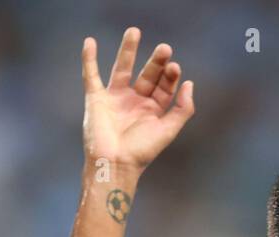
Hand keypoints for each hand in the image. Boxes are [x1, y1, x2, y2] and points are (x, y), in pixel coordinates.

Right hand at [81, 27, 194, 172]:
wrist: (115, 162)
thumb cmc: (142, 151)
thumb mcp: (168, 130)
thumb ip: (183, 109)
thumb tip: (189, 83)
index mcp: (153, 111)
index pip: (164, 87)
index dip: (170, 76)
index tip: (175, 67)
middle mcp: (135, 102)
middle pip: (147, 75)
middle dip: (156, 62)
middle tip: (165, 48)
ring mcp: (115, 99)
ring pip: (122, 69)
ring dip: (128, 50)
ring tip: (134, 31)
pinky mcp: (96, 99)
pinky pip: (91, 75)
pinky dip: (89, 59)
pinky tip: (90, 42)